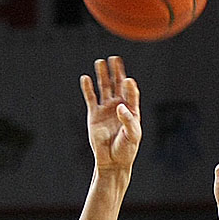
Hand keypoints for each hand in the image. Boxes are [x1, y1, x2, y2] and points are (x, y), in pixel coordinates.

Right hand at [80, 56, 140, 173]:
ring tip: (100, 62)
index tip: (127, 80)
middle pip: (117, 84)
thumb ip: (128, 120)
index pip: (131, 92)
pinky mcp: (94, 115)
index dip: (129, 86)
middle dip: (116, 72)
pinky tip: (85, 78)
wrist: (112, 161)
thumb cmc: (126, 149)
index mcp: (132, 109)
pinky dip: (88, 88)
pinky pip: (91, 98)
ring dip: (102, 75)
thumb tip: (119, 107)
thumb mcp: (133, 135)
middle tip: (114, 59)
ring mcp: (106, 109)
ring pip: (104, 88)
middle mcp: (119, 106)